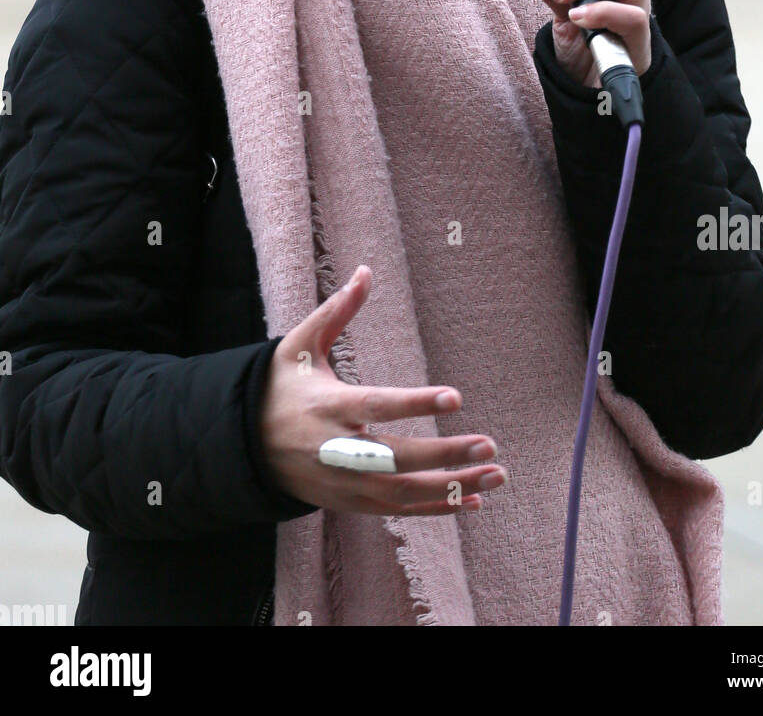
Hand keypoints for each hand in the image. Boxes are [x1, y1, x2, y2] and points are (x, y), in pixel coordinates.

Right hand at [259, 265, 506, 515]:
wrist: (244, 446)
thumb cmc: (280, 387)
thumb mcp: (300, 346)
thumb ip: (336, 311)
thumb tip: (365, 271)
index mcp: (327, 406)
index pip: (377, 405)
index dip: (415, 403)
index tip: (456, 397)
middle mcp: (337, 450)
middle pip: (398, 458)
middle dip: (446, 454)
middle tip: (489, 443)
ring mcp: (345, 482)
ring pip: (405, 492)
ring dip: (454, 487)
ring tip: (497, 474)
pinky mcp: (351, 502)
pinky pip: (400, 510)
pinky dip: (438, 508)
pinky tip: (477, 499)